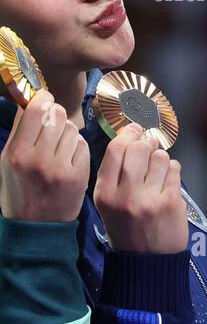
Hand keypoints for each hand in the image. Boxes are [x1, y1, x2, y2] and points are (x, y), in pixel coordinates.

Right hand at [0, 90, 89, 222]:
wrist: (36, 224)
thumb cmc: (19, 188)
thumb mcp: (7, 160)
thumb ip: (19, 130)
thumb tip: (30, 99)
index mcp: (17, 153)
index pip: (35, 111)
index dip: (43, 99)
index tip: (45, 98)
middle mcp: (39, 159)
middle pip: (57, 116)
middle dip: (55, 114)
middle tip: (52, 123)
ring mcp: (61, 168)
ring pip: (72, 129)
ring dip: (67, 132)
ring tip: (58, 145)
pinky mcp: (80, 175)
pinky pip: (82, 145)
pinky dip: (77, 146)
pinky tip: (68, 157)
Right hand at [93, 123, 187, 253]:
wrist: (147, 261)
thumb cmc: (128, 228)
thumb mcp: (109, 204)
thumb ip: (116, 174)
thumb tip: (132, 138)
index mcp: (104, 193)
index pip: (115, 150)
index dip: (128, 134)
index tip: (135, 130)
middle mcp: (124, 194)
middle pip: (138, 148)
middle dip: (146, 142)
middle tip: (150, 144)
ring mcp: (148, 198)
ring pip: (159, 157)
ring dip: (161, 158)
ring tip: (158, 171)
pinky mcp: (170, 201)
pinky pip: (174, 169)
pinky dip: (173, 170)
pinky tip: (167, 181)